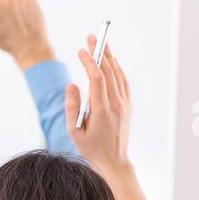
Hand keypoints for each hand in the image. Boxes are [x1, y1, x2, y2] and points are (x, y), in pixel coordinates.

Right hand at [65, 37, 131, 174]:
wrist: (113, 162)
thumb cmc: (90, 148)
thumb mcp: (74, 131)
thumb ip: (71, 107)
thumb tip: (72, 84)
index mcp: (102, 111)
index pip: (97, 79)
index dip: (89, 62)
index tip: (80, 51)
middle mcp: (116, 105)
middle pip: (109, 72)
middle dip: (100, 53)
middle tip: (91, 37)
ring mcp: (124, 104)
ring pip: (118, 75)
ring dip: (109, 57)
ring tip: (101, 43)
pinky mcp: (127, 106)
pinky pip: (123, 82)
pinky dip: (116, 69)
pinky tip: (110, 61)